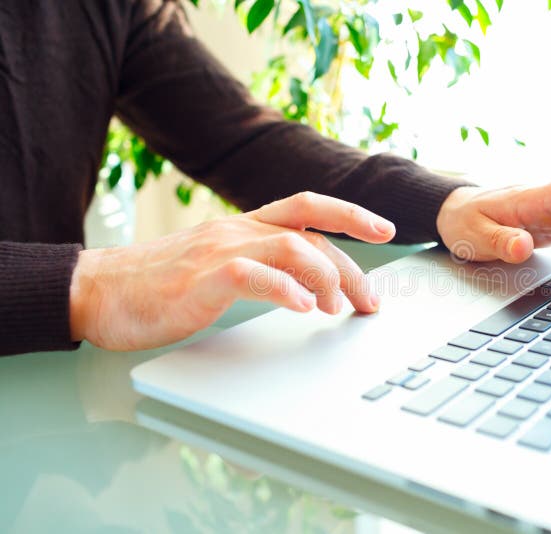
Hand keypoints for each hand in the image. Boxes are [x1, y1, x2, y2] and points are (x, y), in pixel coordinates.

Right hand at [70, 192, 395, 350]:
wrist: (99, 291)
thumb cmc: (162, 284)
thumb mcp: (220, 265)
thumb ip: (261, 265)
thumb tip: (308, 287)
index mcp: (244, 226)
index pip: (309, 207)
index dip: (351, 213)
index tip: (385, 229)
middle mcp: (238, 230)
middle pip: (313, 237)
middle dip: (352, 269)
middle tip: (369, 303)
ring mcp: (220, 250)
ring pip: (293, 248)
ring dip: (326, 279)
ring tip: (336, 309)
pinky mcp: (201, 278)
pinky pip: (254, 276)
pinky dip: (287, 291)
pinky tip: (304, 308)